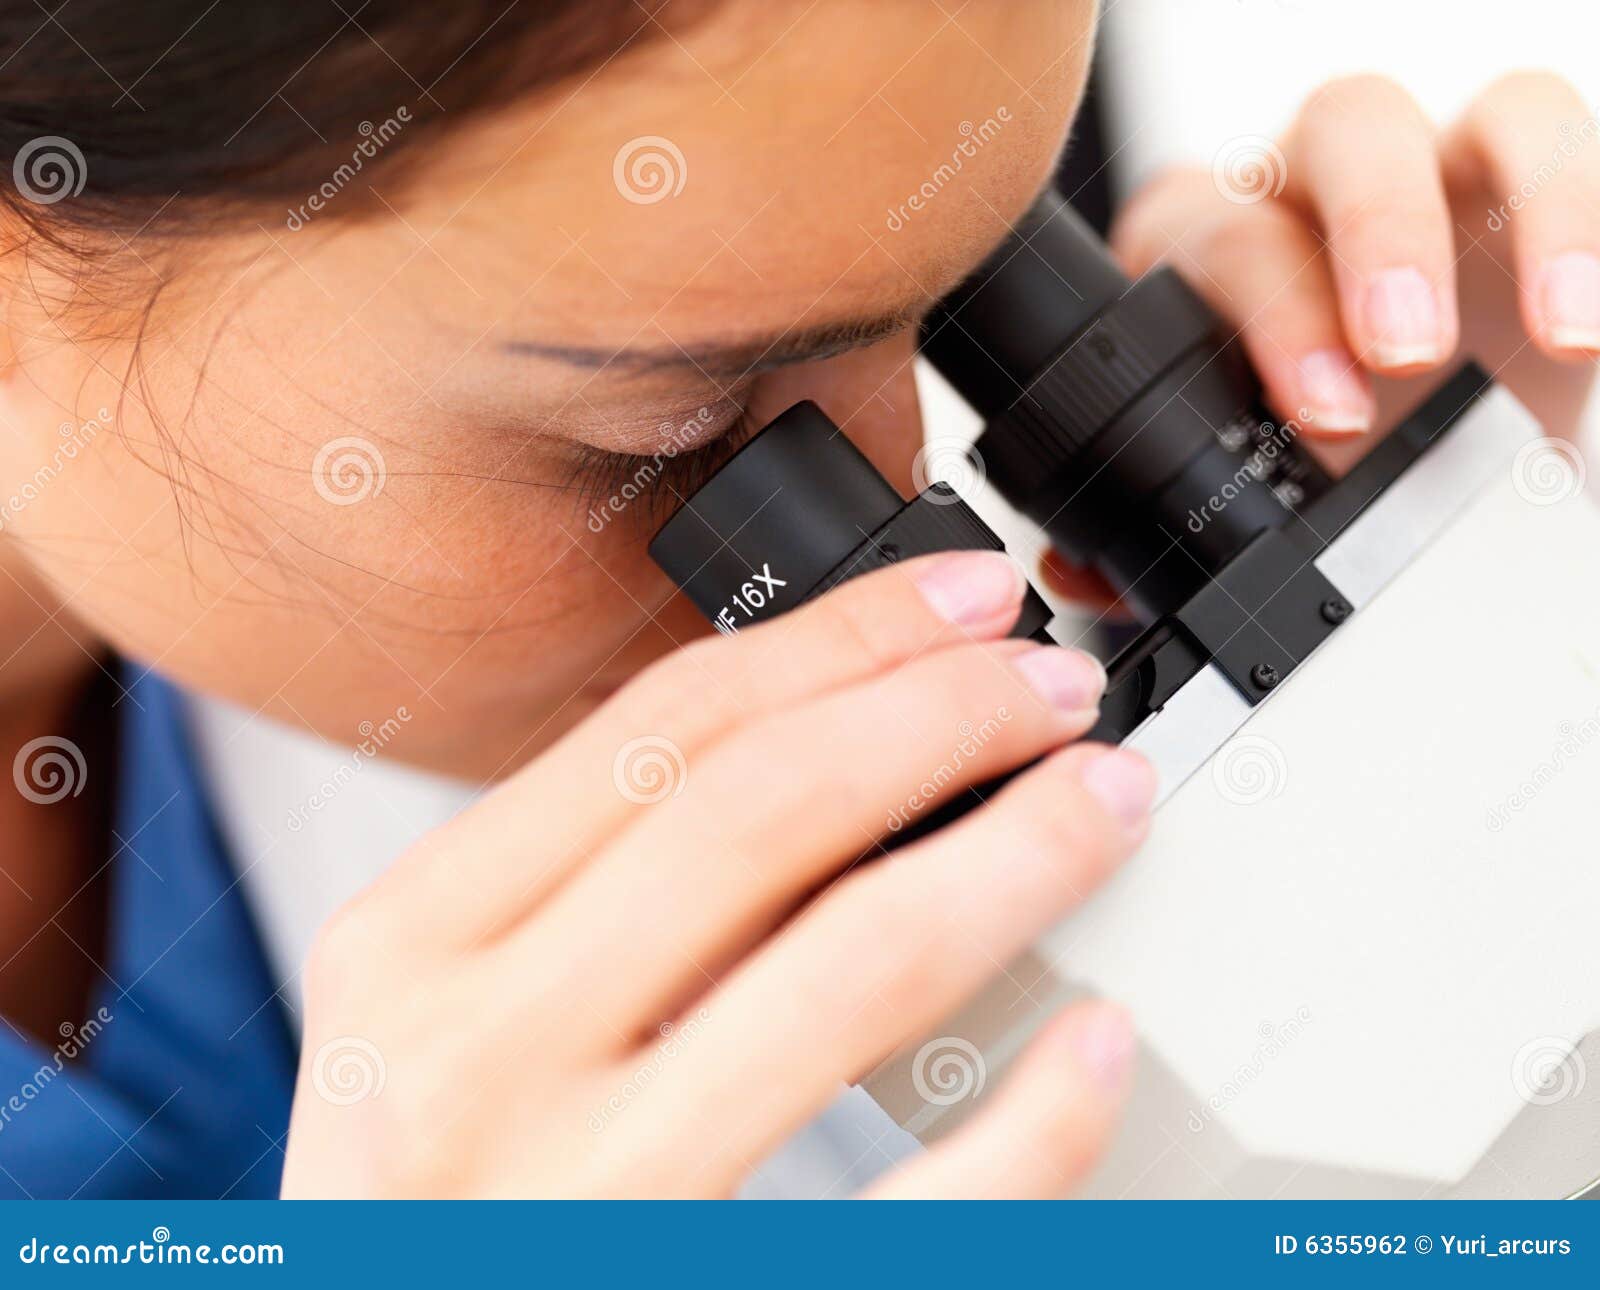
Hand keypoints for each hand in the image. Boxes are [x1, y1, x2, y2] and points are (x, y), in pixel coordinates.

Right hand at [279, 551, 1154, 1197]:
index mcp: (410, 949)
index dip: (845, 640)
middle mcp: (473, 1061)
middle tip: (1049, 691)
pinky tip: (1091, 1043)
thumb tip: (822, 753)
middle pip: (763, 809)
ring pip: (854, 964)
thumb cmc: (435, 1204)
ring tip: (1097, 806)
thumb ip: (588, 895)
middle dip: (941, 716)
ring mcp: (585, 1199)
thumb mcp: (447, 1018)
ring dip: (1015, 857)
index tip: (962, 606)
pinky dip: (1034, 1116)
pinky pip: (917, 1208)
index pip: (659, 730)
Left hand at [1040, 71, 1599, 609]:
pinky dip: (1589, 218)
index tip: (1324, 419)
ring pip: (1479, 119)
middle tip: (1410, 357)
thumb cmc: (1286, 437)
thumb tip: (1084, 577)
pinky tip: (1592, 322)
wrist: (1392, 429)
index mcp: (1213, 251)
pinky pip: (1561, 144)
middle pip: (1336, 136)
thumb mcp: (1225, 474)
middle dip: (1377, 242)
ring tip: (1556, 334)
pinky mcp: (1519, 185)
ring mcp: (1423, 173)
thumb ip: (1154, 520)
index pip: (1227, 237)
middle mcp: (1313, 189)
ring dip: (1517, 209)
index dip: (1274, 319)